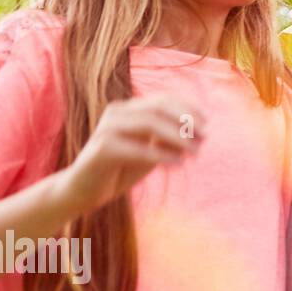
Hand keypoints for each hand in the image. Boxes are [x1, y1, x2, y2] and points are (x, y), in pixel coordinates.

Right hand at [61, 94, 203, 211]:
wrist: (84, 192)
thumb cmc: (120, 169)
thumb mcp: (151, 152)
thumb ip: (170, 141)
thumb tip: (199, 135)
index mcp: (129, 109)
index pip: (163, 99)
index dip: (188, 108)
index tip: (207, 122)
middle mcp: (117, 113)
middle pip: (158, 107)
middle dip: (186, 120)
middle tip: (204, 137)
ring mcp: (107, 129)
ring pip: (149, 124)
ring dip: (178, 137)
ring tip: (194, 152)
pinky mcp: (101, 149)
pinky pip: (137, 148)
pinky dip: (161, 155)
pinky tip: (177, 164)